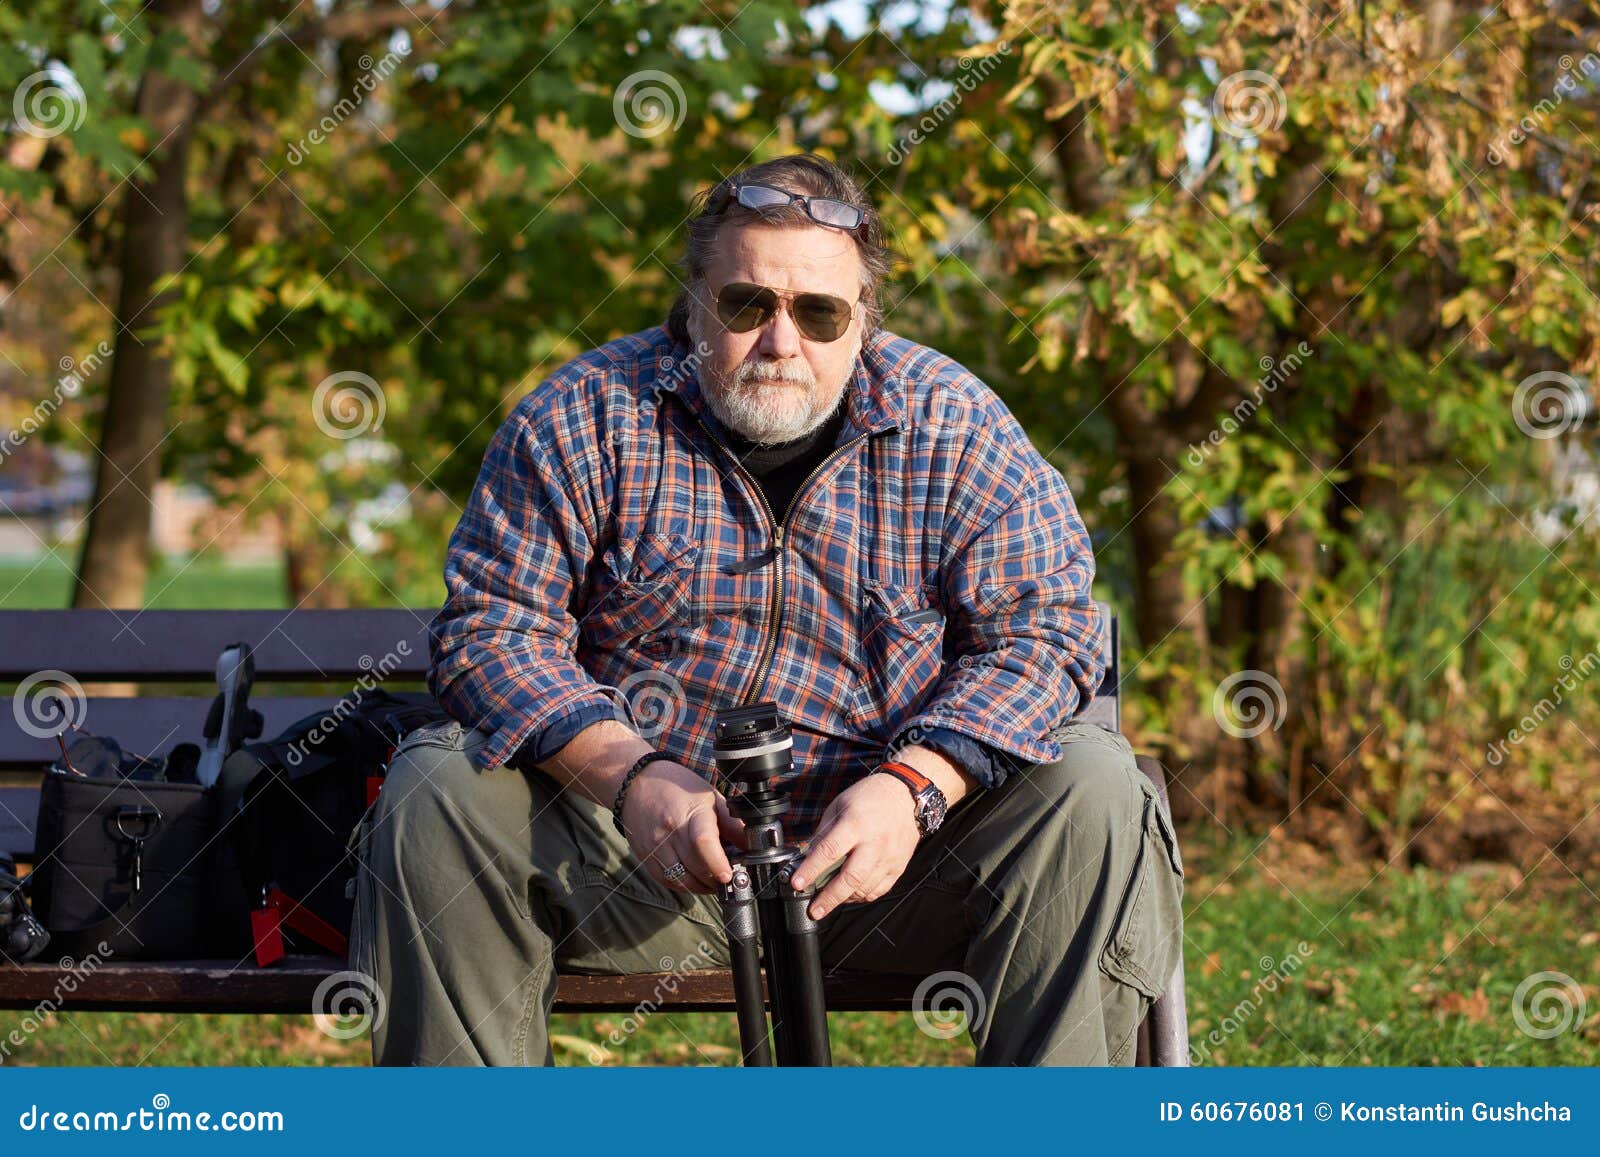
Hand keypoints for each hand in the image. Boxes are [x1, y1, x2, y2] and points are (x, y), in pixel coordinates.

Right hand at [620, 759, 745, 892]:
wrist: (636, 784)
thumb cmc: (678, 788)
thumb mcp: (711, 798)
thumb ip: (733, 823)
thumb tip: (754, 845)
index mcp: (691, 813)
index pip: (703, 842)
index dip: (717, 863)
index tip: (729, 875)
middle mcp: (670, 832)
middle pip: (696, 867)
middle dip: (716, 879)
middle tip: (731, 878)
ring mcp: (655, 848)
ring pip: (682, 880)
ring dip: (702, 886)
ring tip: (715, 880)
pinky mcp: (646, 859)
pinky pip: (668, 882)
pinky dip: (685, 885)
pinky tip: (696, 879)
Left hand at [789, 773, 920, 919]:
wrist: (905, 796)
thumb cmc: (869, 797)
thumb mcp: (839, 806)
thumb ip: (824, 833)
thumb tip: (807, 857)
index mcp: (855, 824)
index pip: (829, 851)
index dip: (811, 870)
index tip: (797, 883)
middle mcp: (874, 843)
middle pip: (851, 878)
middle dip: (829, 898)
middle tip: (814, 910)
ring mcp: (888, 857)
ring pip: (864, 888)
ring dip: (844, 898)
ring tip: (829, 900)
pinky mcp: (898, 866)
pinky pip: (878, 890)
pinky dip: (862, 896)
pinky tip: (851, 894)